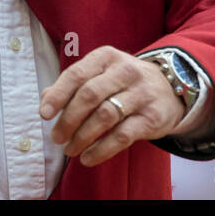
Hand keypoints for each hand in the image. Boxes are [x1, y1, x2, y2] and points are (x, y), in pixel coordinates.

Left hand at [39, 45, 186, 166]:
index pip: (77, 74)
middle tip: (57, 138)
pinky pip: (122, 136)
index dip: (58, 95)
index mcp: (107, 57)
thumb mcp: (100, 74)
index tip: (44, 114)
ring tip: (70, 150)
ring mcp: (141, 94)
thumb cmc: (123, 82)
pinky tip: (88, 158)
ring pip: (105, 116)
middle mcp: (125, 71)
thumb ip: (73, 85)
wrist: (170, 88)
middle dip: (68, 120)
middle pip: (90, 95)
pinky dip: (101, 150)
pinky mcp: (152, 117)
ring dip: (82, 137)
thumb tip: (46, 100)